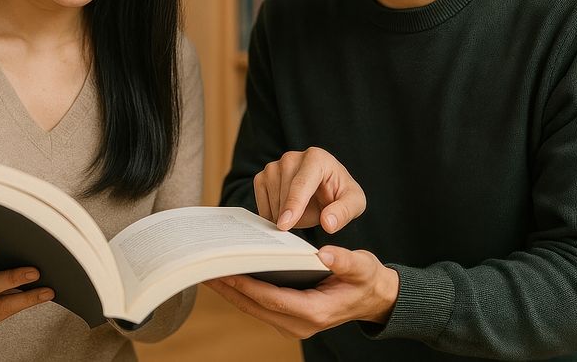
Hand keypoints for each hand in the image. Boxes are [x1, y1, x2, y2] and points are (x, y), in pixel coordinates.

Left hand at [205, 246, 398, 337]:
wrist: (373, 298)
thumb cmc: (366, 280)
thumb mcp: (362, 267)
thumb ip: (345, 261)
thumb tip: (324, 254)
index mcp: (314, 311)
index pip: (271, 298)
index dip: (247, 285)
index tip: (225, 270)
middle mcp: (299, 323)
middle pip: (254, 306)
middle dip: (228, 288)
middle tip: (203, 268)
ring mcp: (292, 323)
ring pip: (253, 308)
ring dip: (230, 290)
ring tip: (209, 268)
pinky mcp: (288, 316)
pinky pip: (259, 305)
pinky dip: (242, 290)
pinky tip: (229, 272)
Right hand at [254, 147, 365, 232]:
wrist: (325, 191)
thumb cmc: (339, 194)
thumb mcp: (354, 203)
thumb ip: (344, 212)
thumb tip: (328, 222)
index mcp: (317, 158)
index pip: (301, 183)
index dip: (293, 205)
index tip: (285, 225)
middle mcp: (293, 157)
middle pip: (284, 192)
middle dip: (290, 215)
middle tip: (304, 225)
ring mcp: (276, 165)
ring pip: (271, 197)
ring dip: (281, 215)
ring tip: (299, 217)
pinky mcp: (264, 175)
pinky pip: (260, 200)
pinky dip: (269, 213)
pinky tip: (283, 215)